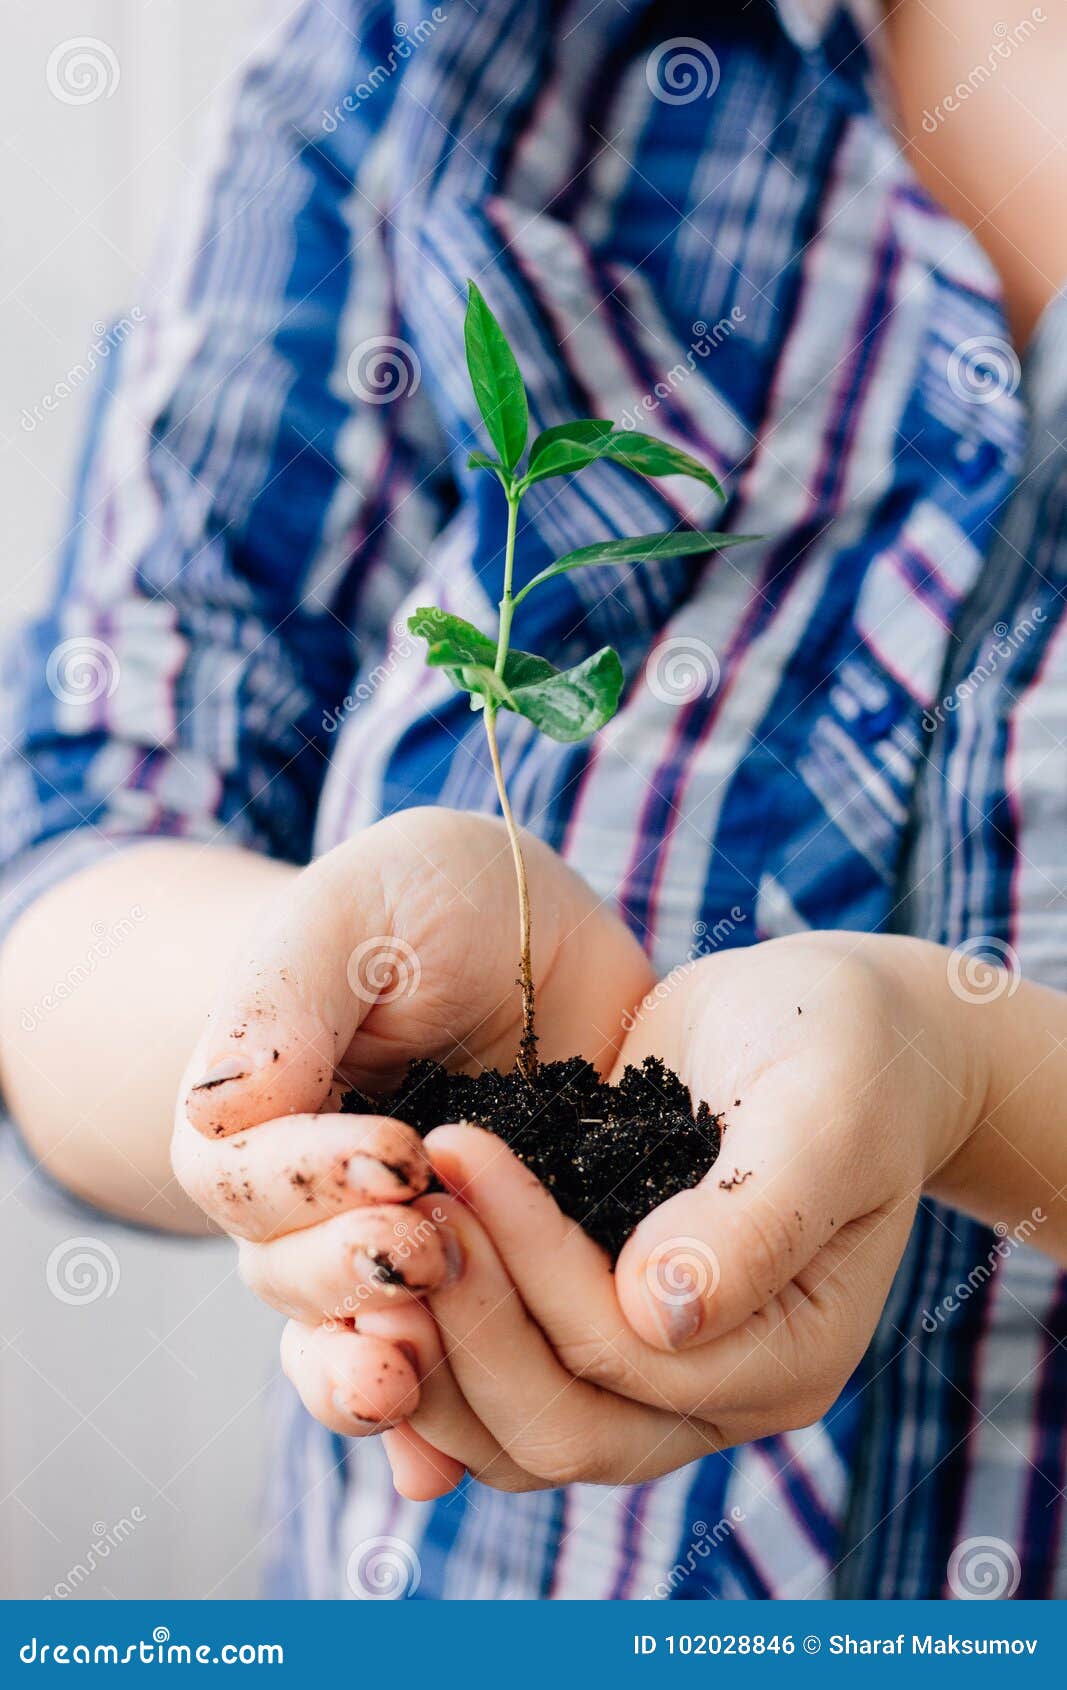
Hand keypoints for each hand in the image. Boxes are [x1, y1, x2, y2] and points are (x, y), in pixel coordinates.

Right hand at [169, 806, 654, 1470]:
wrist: (535, 935)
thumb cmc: (430, 900)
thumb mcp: (362, 905)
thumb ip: (286, 993)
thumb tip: (222, 1106)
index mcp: (260, 1110)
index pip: (243, 1175)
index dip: (309, 1179)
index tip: (399, 1152)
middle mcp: (308, 1200)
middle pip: (287, 1275)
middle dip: (350, 1271)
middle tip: (429, 1243)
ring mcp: (390, 1248)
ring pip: (348, 1339)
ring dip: (372, 1369)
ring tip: (409, 1382)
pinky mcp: (480, 1280)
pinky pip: (439, 1375)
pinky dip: (431, 1432)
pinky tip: (440, 1473)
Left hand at [325, 932, 986, 1493]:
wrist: (828, 1034)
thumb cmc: (844, 1058)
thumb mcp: (823, 1114)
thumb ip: (760, 1217)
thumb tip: (661, 1313)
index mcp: (787, 1355)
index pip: (629, 1355)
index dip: (534, 1266)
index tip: (462, 1152)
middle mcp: (715, 1393)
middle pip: (559, 1425)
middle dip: (467, 1322)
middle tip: (402, 1209)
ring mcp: (648, 1374)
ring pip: (512, 1429)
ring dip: (434, 1347)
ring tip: (376, 1235)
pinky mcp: (591, 1328)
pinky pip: (497, 1377)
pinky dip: (436, 1336)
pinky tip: (384, 1254)